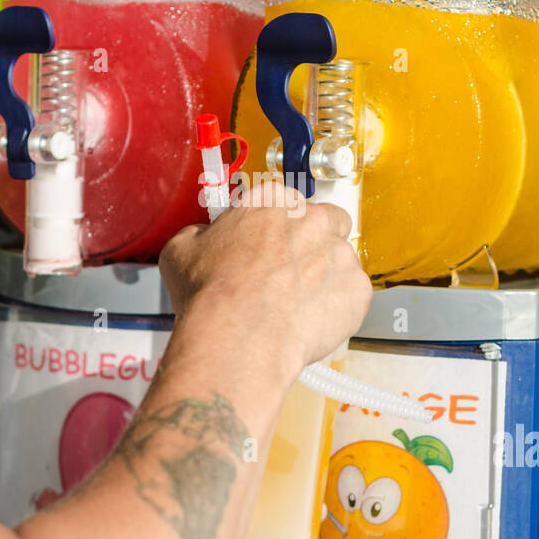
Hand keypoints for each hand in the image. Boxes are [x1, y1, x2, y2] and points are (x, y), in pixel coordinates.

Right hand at [159, 178, 371, 380]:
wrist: (238, 337)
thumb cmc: (211, 295)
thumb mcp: (181, 251)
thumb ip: (200, 234)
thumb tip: (202, 238)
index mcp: (272, 201)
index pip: (282, 201)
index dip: (273, 226)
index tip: (265, 243)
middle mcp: (313, 220)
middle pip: (324, 221)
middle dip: (312, 242)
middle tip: (289, 271)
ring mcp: (340, 254)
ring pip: (341, 260)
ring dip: (324, 276)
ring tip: (297, 305)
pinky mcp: (357, 290)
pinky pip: (352, 295)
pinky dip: (337, 307)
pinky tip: (310, 322)